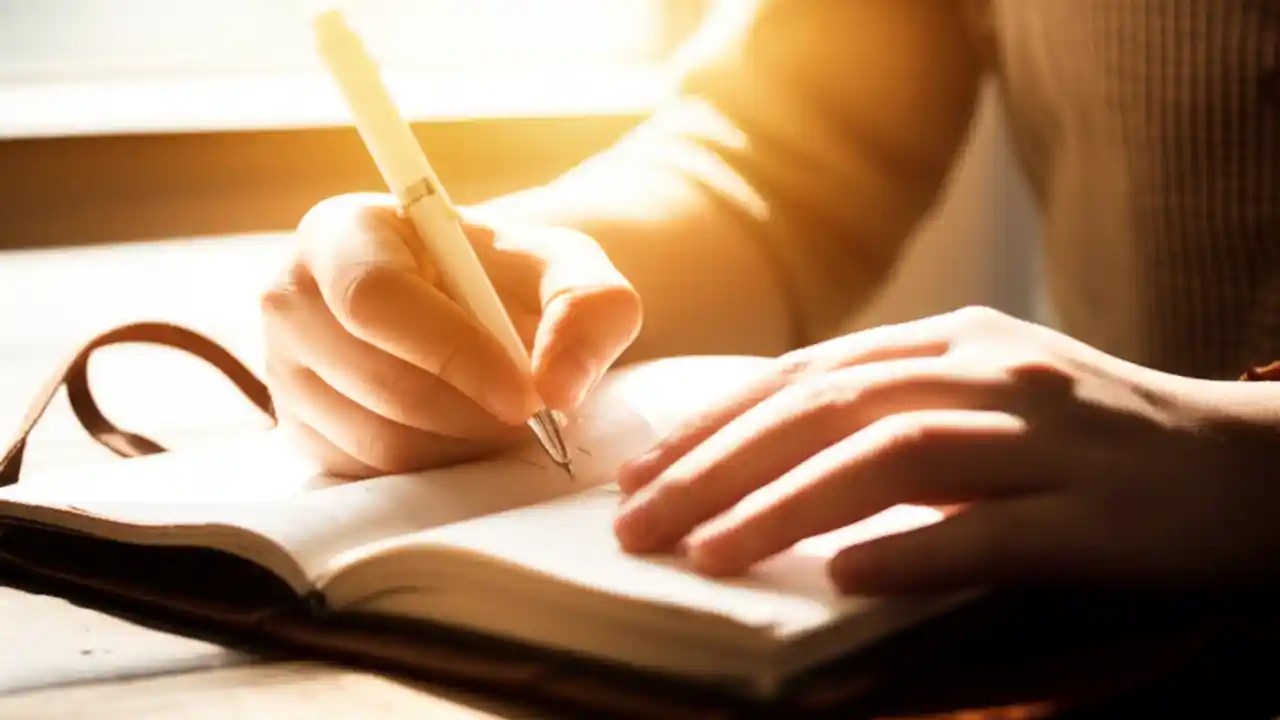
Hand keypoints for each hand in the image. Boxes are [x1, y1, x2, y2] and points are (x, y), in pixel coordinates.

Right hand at [261, 194, 641, 476]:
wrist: (481, 306)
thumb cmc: (512, 277)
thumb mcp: (568, 267)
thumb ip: (587, 306)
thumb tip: (558, 390)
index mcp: (341, 232)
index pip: (376, 299)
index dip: (453, 354)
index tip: (526, 395)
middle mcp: (292, 298)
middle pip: (381, 381)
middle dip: (476, 410)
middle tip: (535, 410)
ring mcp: (286, 372)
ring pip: (381, 441)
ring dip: (466, 444)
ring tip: (506, 414)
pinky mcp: (302, 433)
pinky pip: (375, 476)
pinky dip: (439, 468)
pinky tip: (470, 432)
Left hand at [614, 306, 1279, 593]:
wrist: (1250, 465)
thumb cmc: (1097, 437)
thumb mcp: (987, 393)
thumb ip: (893, 403)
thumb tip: (773, 449)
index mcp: (950, 341)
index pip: (806, 373)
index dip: (714, 420)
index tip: (640, 469)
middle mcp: (985, 372)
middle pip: (826, 409)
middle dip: (718, 464)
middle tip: (637, 520)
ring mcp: (1042, 438)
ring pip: (890, 457)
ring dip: (786, 504)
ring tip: (706, 552)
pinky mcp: (1093, 512)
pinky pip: (989, 530)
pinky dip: (911, 551)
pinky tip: (842, 578)